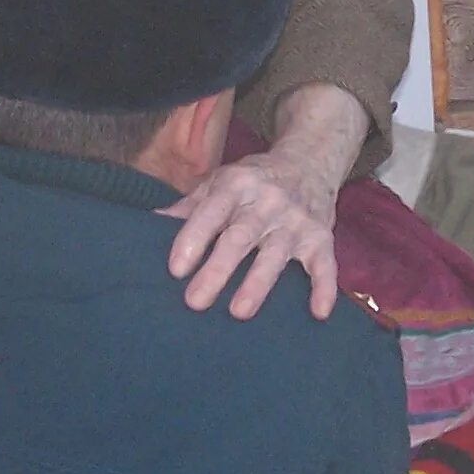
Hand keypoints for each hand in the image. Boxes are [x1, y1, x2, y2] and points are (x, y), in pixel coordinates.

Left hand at [165, 145, 340, 318]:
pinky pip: (325, 264)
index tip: (175, 269)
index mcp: (237, 184)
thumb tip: (149, 224)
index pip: (211, 212)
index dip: (193, 239)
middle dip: (218, 269)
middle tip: (195, 301)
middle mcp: (267, 200)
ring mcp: (296, 219)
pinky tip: (318, 312)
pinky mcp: (321, 236)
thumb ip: (190, 206)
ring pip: (276, 253)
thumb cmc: (254, 179)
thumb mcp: (221, 182)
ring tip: (238, 312)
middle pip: (240, 236)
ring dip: (258, 283)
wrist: (310, 160)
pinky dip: (324, 287)